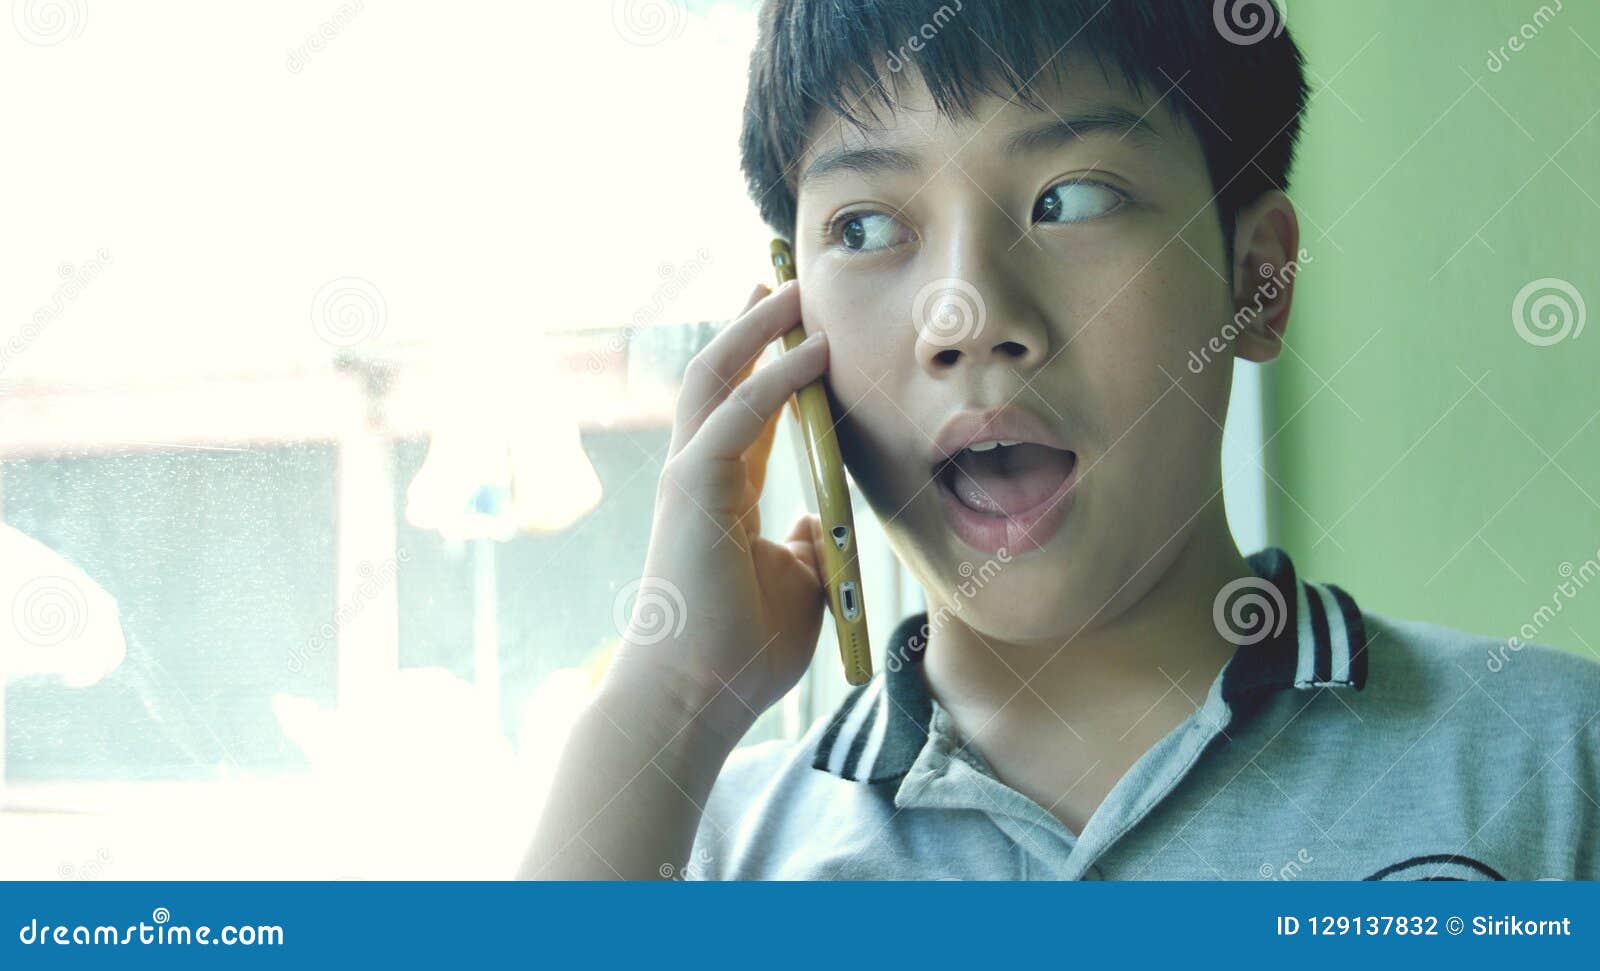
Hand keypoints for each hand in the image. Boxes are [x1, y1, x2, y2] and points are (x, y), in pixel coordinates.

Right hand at [610, 281, 830, 740]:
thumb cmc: (740, 654)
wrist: (696, 700)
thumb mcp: (797, 587)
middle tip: (786, 277)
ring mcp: (689, 478)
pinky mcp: (691, 490)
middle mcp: (700, 474)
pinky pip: (736, 417)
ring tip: (793, 287)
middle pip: (721, 376)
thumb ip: (805, 546)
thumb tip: (817, 526)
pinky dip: (773, 379)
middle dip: (754, 324)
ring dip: (756, 330)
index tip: (801, 321)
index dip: (774, 361)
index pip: (748, 408)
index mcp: (724, 492)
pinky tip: (811, 352)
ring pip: (714, 378)